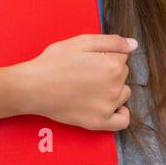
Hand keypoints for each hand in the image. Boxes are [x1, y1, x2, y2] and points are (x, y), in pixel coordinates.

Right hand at [13, 34, 135, 131]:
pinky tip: (110, 106)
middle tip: (86, 71)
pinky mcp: (100, 122)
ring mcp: (109, 106)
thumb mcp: (81, 42)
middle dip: (110, 70)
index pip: (123, 56)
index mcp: (112, 64)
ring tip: (90, 87)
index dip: (106, 54)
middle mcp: (115, 86)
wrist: (32, 88)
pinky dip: (121, 113)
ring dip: (113, 89)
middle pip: (123, 74)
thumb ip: (111, 42)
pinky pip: (123, 120)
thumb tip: (133, 45)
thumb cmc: (53, 62)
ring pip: (123, 93)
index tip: (90, 58)